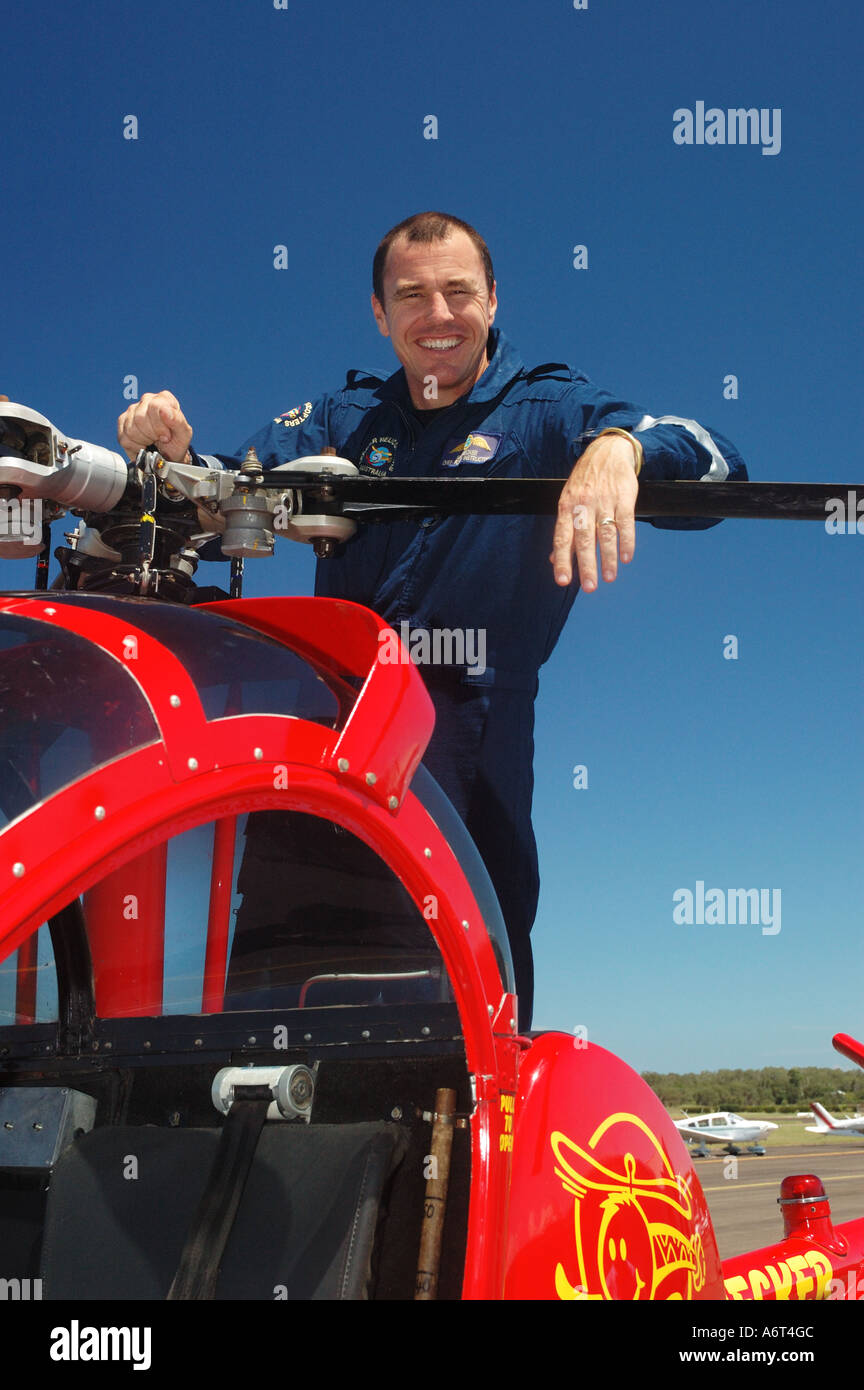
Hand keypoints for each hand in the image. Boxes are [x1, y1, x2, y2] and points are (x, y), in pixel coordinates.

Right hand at [117, 390, 191, 461]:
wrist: (168, 456)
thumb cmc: (176, 442)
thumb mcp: (184, 433)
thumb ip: (177, 420)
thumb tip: (165, 410)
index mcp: (163, 399)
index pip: (154, 406)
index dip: (159, 426)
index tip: (166, 436)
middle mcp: (146, 401)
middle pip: (140, 418)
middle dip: (151, 435)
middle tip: (159, 439)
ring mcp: (132, 410)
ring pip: (131, 429)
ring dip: (144, 441)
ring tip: (152, 441)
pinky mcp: (122, 423)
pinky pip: (124, 437)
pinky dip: (135, 446)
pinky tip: (143, 444)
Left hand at [550, 433, 638, 591]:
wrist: (607, 451)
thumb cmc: (585, 481)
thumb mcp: (568, 500)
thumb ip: (564, 530)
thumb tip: (554, 558)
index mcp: (567, 507)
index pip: (562, 537)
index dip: (562, 560)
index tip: (563, 581)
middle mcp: (584, 505)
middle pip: (584, 540)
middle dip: (586, 565)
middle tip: (590, 587)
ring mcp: (605, 501)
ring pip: (606, 534)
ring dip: (608, 558)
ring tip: (609, 577)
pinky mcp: (624, 497)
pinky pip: (626, 522)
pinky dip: (627, 542)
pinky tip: (626, 558)